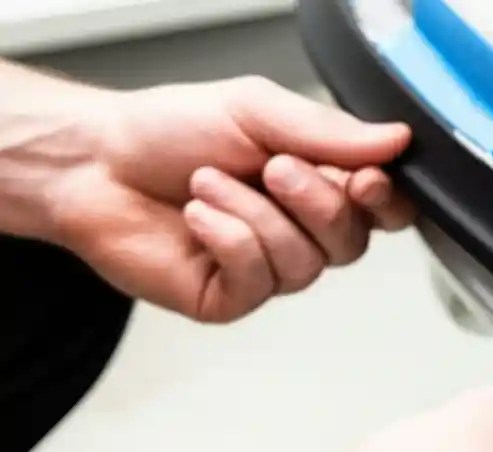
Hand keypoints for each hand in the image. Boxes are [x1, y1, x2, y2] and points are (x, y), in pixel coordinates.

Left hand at [46, 76, 416, 321]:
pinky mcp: (231, 298)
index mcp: (319, 183)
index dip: (385, 202)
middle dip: (315, 203)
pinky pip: (257, 280)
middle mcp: (300, 231)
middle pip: (352, 242)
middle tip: (274, 168)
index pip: (386, 210)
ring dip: (255, 215)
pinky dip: (228, 240)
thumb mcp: (258, 110)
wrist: (94, 162)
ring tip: (207, 183)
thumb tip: (397, 140)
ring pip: (305, 264)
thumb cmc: (168, 131)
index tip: (365, 179)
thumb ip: (330, 131)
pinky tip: (198, 217)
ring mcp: (267, 269)